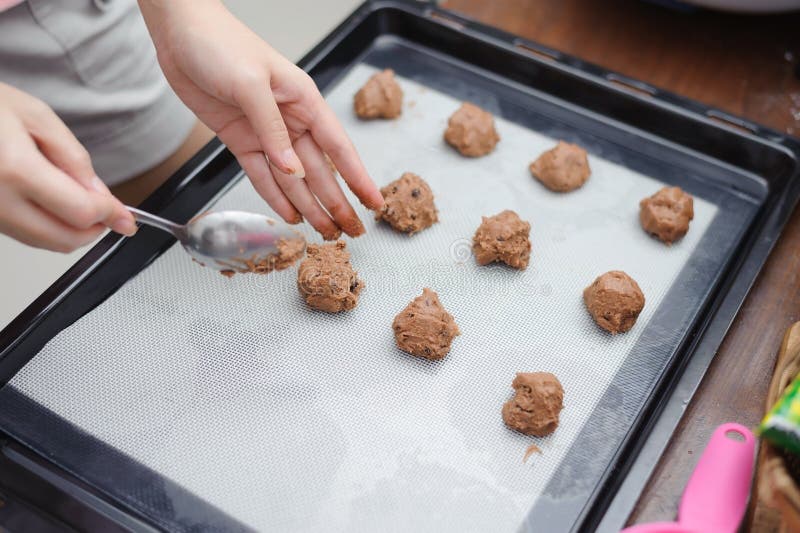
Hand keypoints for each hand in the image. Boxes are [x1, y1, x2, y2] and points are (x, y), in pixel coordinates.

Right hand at [0, 83, 135, 252]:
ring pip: (44, 243)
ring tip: (78, 199)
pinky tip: (53, 203)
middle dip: (94, 229)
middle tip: (108, 211)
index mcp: (15, 170)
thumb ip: (74, 158)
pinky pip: (23, 235)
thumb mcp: (36, 116)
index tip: (127, 218)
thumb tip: (101, 194)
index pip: (80, 212)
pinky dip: (48, 227)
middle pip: (64, 239)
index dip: (111, 216)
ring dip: (71, 231)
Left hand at [138, 0, 382, 239]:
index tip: (374, 202)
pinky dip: (275, 196)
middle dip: (336, 201)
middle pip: (318, 170)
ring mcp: (265, 133)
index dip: (358, 178)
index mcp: (304, 100)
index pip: (338, 147)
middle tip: (350, 231)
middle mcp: (289, 120)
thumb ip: (272, 129)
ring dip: (308, 205)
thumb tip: (291, 171)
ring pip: (292, 178)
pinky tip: (291, 214)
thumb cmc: (220, 43)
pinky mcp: (241, 139)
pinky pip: (262, 175)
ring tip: (324, 232)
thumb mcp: (250, 83)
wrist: (180, 32)